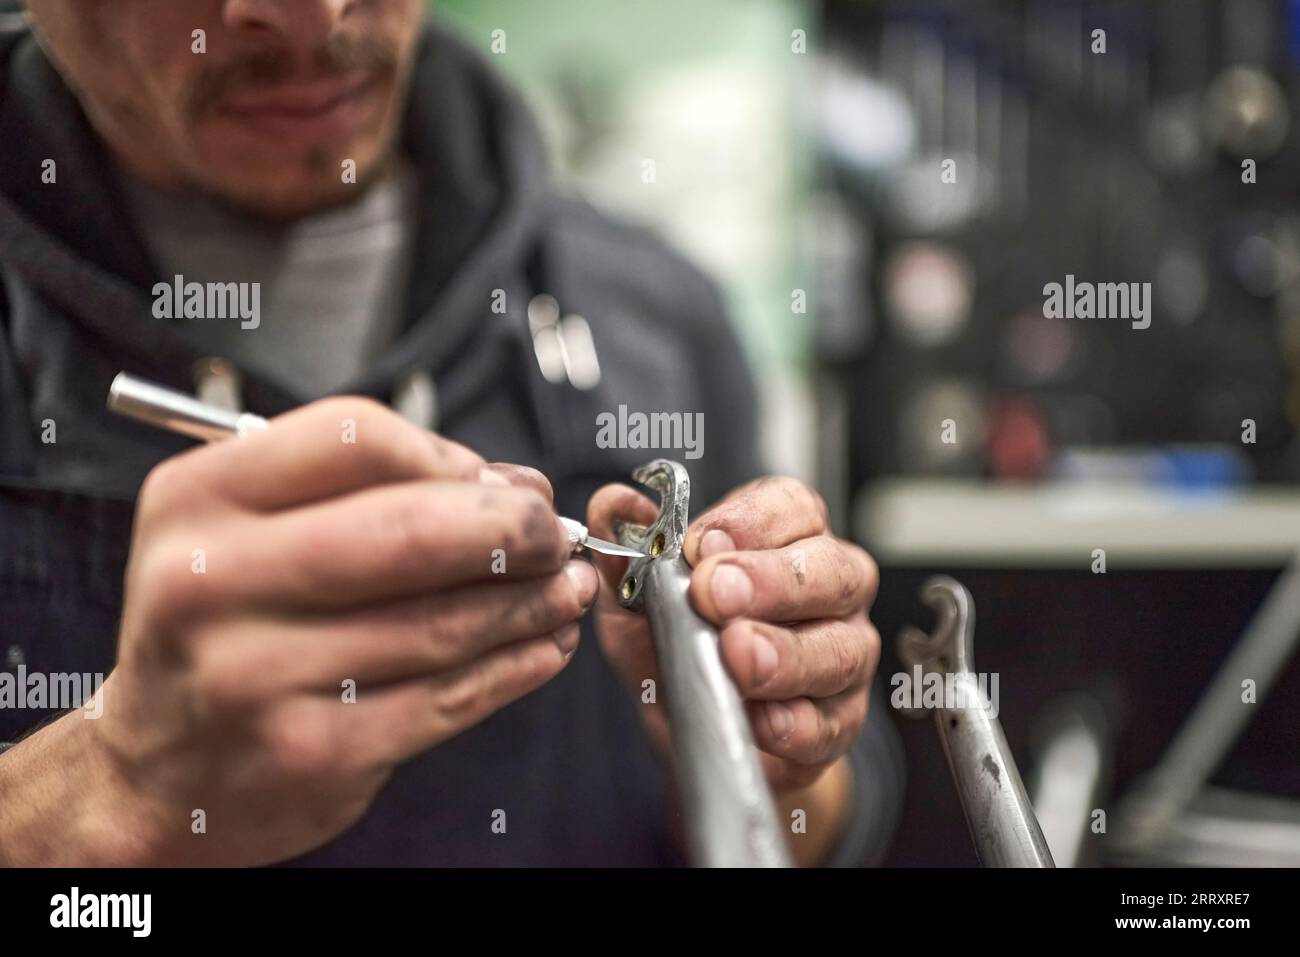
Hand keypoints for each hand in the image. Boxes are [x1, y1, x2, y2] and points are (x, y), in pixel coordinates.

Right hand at [0, 398, 595, 865]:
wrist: (158, 772)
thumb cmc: (222, 629)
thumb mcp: (246, 532)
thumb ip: (366, 492)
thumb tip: (510, 483)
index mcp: (199, 500)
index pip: (357, 437)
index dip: (449, 454)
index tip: (495, 480)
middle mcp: (215, 582)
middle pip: (413, 528)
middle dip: (513, 528)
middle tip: (553, 533)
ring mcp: (260, 675)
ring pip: (443, 619)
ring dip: (531, 600)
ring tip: (567, 586)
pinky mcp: (313, 751)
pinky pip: (448, 698)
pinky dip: (515, 666)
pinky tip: (545, 646)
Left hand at [586, 477, 879, 862]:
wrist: (687, 726)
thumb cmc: (673, 645)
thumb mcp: (635, 595)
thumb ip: (625, 549)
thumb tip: (614, 507)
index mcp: (787, 536)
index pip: (792, 506)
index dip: (749, 521)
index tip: (700, 545)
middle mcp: (830, 587)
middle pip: (831, 570)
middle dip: (770, 581)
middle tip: (714, 594)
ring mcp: (844, 652)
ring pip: (839, 647)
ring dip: (786, 654)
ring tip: (736, 656)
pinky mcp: (841, 720)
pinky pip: (831, 722)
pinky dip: (794, 723)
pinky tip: (761, 721)